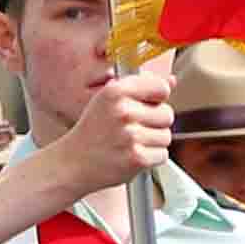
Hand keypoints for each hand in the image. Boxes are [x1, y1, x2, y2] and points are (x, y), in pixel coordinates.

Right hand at [41, 67, 170, 197]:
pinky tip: (130, 156)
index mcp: (116, 91)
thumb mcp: (109, 101)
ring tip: (130, 143)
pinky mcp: (137, 158)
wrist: (73, 163)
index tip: (146, 105)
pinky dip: (150, 159)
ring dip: (152, 142)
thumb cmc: (94, 131)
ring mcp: (130, 135)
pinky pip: (162, 155)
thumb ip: (142, 88)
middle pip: (167, 114)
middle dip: (155, 123)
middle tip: (132, 129)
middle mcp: (123, 111)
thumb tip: (172, 81)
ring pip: (166, 136)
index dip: (157, 98)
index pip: (161, 87)